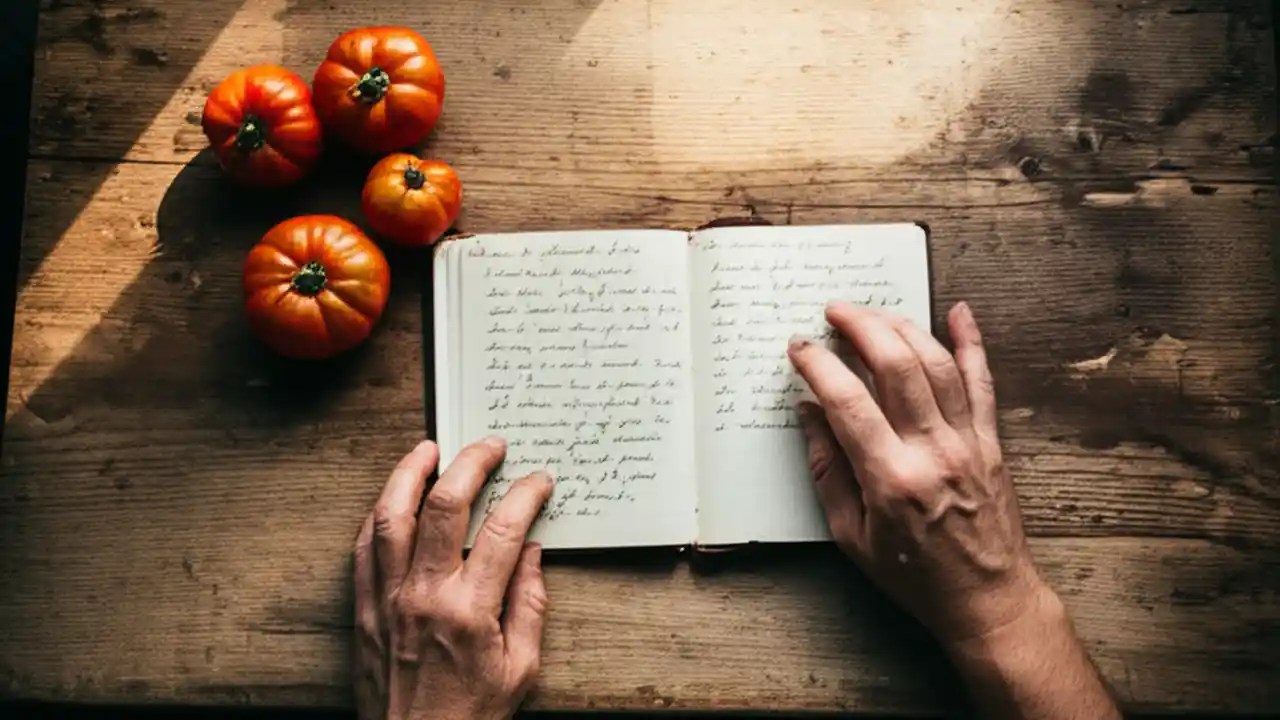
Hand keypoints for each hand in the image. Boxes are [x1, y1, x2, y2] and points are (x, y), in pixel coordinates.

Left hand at [353, 437, 553, 719]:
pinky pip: (363, 548)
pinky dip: (379, 515)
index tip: (538, 480)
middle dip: (470, 464)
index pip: (502, 530)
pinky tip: (394, 500)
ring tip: (429, 450)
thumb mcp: (522, 669)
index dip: (524, 495)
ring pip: (391, 516)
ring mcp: (387, 600)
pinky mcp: (363, 610)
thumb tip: (531, 551)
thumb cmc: (471, 717)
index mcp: (470, 612)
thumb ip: (530, 604)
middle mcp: (424, 596)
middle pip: (443, 506)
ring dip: (409, 474)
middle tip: (489, 446)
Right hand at [788, 301, 1047, 645]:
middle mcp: (933, 451)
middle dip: (860, 327)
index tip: (800, 347)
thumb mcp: (851, 537)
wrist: (988, 600)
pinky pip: (982, 382)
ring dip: (903, 328)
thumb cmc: (915, 576)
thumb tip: (809, 414)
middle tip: (835, 311)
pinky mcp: (991, 443)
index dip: (819, 366)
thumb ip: (828, 471)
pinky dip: (972, 343)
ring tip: (874, 313)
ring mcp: (968, 443)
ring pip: (937, 364)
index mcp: (892, 478)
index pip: (849, 401)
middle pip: (896, 366)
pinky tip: (959, 312)